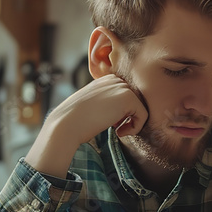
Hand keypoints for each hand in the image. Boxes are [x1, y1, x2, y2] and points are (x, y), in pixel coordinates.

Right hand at [26, 74, 147, 176]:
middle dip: (127, 117)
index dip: (122, 113)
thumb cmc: (76, 119)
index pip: (126, 98)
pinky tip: (118, 132)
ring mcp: (122, 86)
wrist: (67, 123)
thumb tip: (125, 111)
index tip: (110, 122)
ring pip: (141, 108)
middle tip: (112, 126)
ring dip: (131, 123)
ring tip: (116, 129)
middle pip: (136, 102)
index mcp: (106, 80)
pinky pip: (143, 115)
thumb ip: (108, 102)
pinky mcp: (128, 97)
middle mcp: (115, 79)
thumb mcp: (93, 104)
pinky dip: (134, 128)